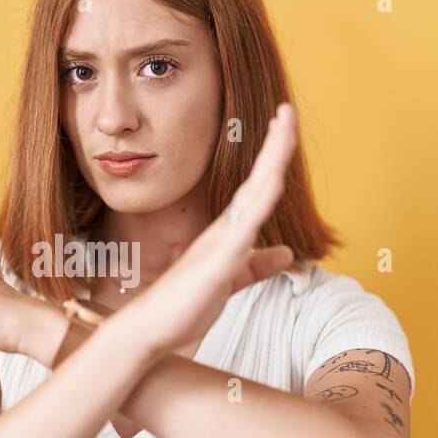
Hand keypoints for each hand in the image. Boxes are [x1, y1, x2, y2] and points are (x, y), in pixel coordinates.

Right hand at [113, 102, 300, 354]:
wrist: (148, 328)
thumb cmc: (183, 307)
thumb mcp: (230, 282)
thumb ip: (256, 267)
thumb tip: (285, 253)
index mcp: (228, 233)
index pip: (258, 188)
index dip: (273, 157)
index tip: (284, 126)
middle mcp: (225, 229)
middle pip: (260, 180)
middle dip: (277, 144)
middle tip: (288, 109)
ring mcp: (220, 242)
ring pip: (256, 194)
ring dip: (273, 159)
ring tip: (285, 126)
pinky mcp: (217, 262)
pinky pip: (244, 226)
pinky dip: (259, 202)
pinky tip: (273, 183)